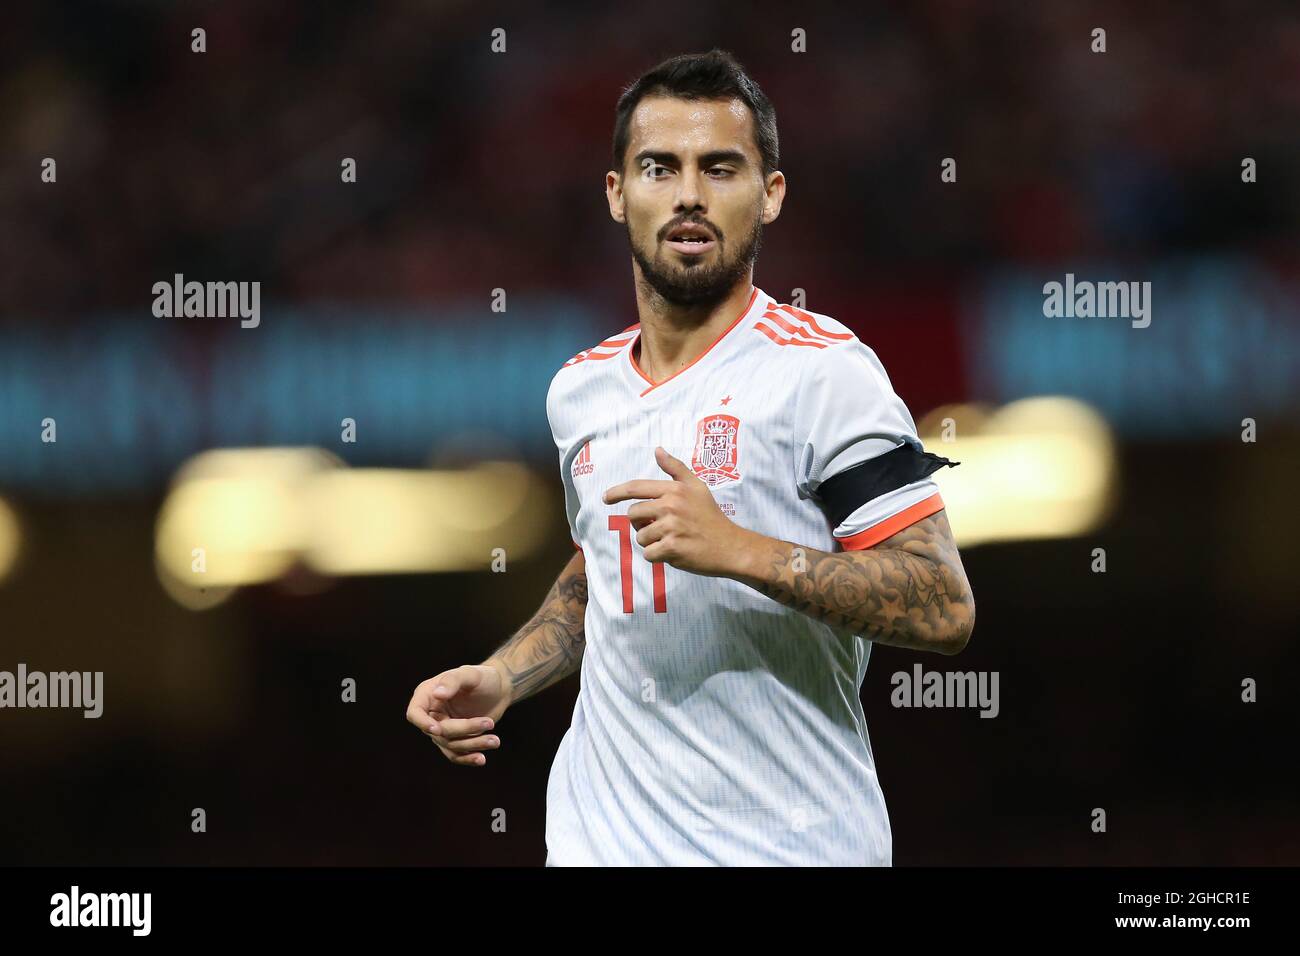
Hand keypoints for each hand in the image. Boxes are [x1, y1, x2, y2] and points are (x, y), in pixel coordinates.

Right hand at [406, 663, 511, 766]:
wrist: (498, 689)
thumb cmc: (482, 677)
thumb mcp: (469, 674)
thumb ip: (453, 681)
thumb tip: (437, 694)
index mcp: (427, 694)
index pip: (415, 713)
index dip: (423, 723)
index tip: (438, 729)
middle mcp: (431, 713)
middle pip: (439, 732)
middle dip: (464, 730)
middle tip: (489, 723)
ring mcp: (442, 728)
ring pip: (450, 745)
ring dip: (472, 745)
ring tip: (495, 740)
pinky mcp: (455, 739)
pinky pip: (456, 755)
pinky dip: (467, 758)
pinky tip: (481, 759)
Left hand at [602, 446, 754, 576]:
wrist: (730, 546)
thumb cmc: (711, 516)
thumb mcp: (697, 486)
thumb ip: (676, 468)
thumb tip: (657, 450)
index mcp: (674, 490)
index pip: (636, 488)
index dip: (616, 492)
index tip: (605, 498)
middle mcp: (670, 506)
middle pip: (633, 515)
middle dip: (641, 523)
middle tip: (661, 527)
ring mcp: (671, 528)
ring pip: (640, 536)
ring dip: (651, 541)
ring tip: (671, 539)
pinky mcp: (671, 548)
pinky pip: (648, 554)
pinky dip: (657, 556)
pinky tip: (673, 552)